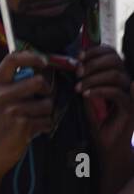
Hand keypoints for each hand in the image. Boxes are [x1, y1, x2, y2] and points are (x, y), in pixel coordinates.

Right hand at [0, 51, 53, 178]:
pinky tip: (31, 131)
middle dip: (47, 91)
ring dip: (45, 113)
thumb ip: (11, 86)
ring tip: (31, 120)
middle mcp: (1, 94)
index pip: (12, 59)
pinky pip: (47, 120)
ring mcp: (12, 109)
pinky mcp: (23, 124)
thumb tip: (37, 72)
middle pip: (38, 81)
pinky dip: (44, 127)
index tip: (43, 61)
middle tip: (42, 98)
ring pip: (47, 104)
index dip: (32, 57)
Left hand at [78, 46, 133, 187]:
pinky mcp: (130, 107)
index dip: (95, 51)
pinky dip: (99, 91)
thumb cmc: (93, 117)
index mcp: (114, 74)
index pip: (111, 52)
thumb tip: (67, 61)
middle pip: (116, 59)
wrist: (104, 142)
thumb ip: (81, 77)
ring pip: (116, 75)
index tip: (77, 57)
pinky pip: (117, 93)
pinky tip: (85, 95)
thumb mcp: (84, 92)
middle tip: (77, 72)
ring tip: (78, 86)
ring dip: (93, 78)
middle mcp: (125, 81)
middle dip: (93, 63)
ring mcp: (130, 94)